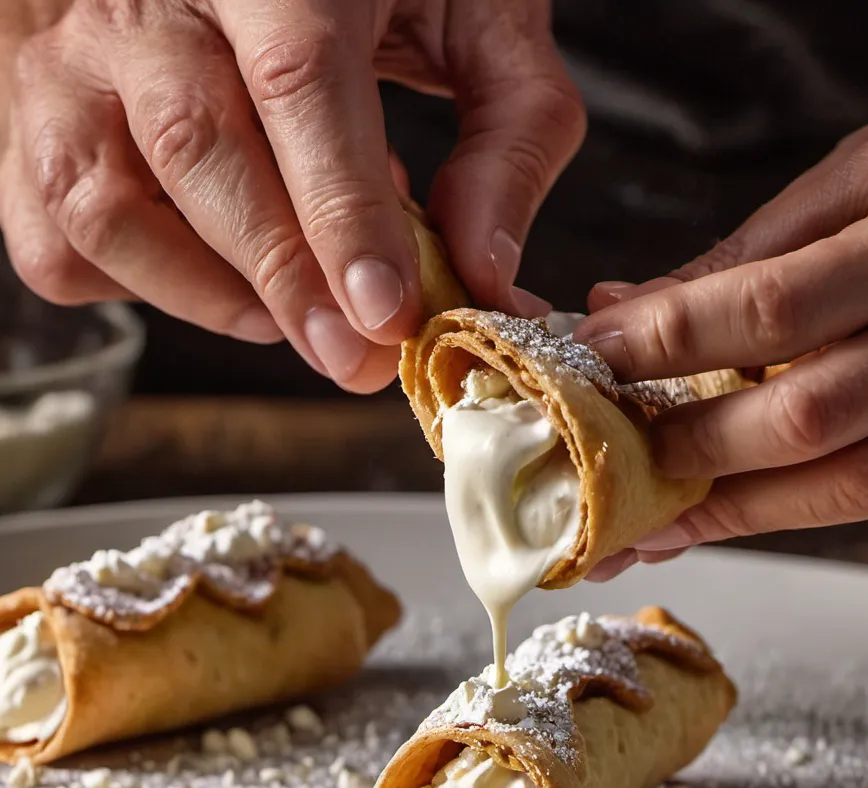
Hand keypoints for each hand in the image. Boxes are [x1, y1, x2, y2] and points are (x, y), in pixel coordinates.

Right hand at [0, 0, 583, 391]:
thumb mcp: (481, 25)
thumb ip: (509, 137)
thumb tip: (484, 273)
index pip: (298, 82)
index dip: (342, 213)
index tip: (385, 315)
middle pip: (196, 148)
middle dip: (284, 279)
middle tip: (355, 361)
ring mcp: (72, 55)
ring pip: (98, 199)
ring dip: (204, 292)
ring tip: (288, 314)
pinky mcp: (34, 115)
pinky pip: (52, 234)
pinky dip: (135, 289)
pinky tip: (216, 277)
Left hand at [576, 86, 867, 579]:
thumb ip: (750, 250)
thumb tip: (630, 306)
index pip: (772, 303)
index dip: (670, 339)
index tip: (596, 353)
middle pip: (803, 409)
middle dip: (690, 439)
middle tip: (611, 444)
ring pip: (843, 475)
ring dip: (729, 504)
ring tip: (649, 515)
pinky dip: (785, 514)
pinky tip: (720, 515)